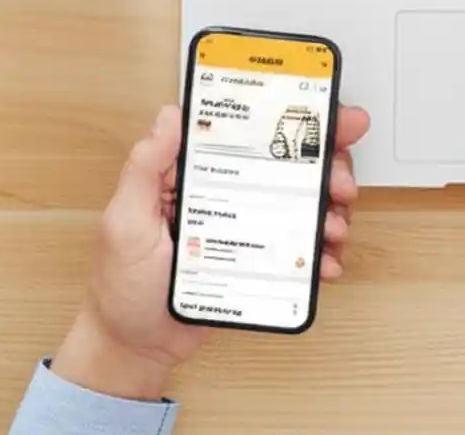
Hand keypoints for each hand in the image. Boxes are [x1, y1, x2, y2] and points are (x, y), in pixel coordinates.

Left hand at [52, 103, 370, 398]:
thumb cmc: (121, 285)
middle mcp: (228, 197)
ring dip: (331, 211)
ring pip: (303, 207)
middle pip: (289, 169)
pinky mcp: (259, 264)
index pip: (251, 137)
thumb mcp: (126, 221)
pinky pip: (299, 253)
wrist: (134, 348)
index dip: (297, 122)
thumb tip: (170, 115)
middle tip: (342, 186)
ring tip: (335, 228)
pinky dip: (321, 255)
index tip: (337, 121)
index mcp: (197, 177)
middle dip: (329, 169)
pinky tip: (327, 264)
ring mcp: (247, 231)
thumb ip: (144, 168)